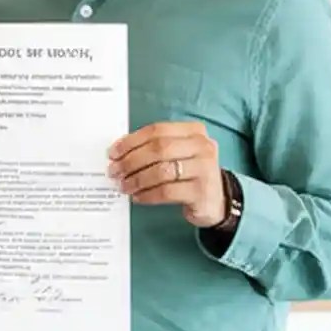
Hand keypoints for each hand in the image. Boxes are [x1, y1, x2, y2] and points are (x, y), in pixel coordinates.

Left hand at [107, 121, 226, 227]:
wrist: (217, 200)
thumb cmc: (189, 173)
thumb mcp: (179, 153)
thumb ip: (155, 148)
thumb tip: (119, 152)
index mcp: (194, 131)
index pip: (157, 130)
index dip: (132, 141)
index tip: (113, 153)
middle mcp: (203, 146)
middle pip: (159, 149)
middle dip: (131, 161)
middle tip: (115, 171)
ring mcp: (204, 169)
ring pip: (162, 171)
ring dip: (137, 179)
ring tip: (124, 186)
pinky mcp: (202, 192)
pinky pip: (167, 192)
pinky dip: (148, 195)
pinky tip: (138, 197)